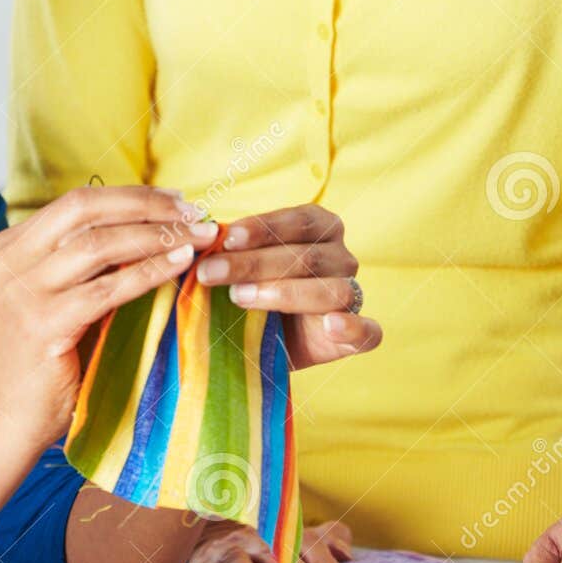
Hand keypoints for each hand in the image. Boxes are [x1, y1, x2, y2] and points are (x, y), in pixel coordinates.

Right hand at [0, 186, 215, 455]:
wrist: (8, 421)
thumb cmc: (43, 361)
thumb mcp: (55, 297)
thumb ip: (86, 264)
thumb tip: (153, 228)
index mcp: (9, 247)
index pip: (77, 202)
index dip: (131, 196)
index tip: (176, 200)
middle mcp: (9, 261)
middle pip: (85, 209)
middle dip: (146, 205)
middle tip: (193, 212)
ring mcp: (22, 292)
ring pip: (100, 244)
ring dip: (156, 235)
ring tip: (196, 237)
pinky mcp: (42, 324)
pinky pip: (107, 289)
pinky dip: (149, 271)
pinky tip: (178, 265)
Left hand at [194, 204, 381, 366]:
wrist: (260, 342)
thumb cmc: (247, 290)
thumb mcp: (235, 265)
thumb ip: (224, 250)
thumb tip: (193, 237)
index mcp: (320, 227)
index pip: (298, 220)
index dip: (263, 227)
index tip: (224, 237)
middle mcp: (341, 257)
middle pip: (307, 256)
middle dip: (254, 263)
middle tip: (210, 272)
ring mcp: (353, 295)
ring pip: (332, 290)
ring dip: (286, 293)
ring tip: (241, 299)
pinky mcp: (358, 335)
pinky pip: (368, 331)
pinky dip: (352, 328)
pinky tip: (329, 326)